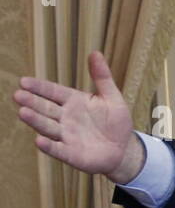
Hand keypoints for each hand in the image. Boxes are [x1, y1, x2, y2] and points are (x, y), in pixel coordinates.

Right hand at [12, 50, 139, 181]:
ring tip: (23, 113)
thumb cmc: (116, 122)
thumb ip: (102, 77)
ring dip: (36, 120)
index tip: (24, 81)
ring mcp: (67, 136)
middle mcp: (65, 118)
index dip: (39, 87)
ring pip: (48, 126)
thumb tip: (95, 53)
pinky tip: (39, 141)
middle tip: (18, 95)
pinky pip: (58, 149)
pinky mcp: (71, 154)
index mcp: (73, 102)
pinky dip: (49, 146)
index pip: (52, 91)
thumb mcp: (112, 98)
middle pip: (45, 108)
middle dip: (31, 102)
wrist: (124, 149)